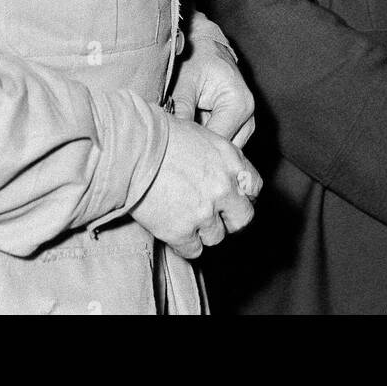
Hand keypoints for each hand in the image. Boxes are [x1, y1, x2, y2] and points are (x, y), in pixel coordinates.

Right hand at [130, 116, 262, 259]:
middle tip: (213, 217)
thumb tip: (219, 174)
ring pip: (216, 237)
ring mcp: (204, 212)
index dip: (243, 195)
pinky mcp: (181, 232)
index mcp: (230, 160)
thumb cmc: (158, 135)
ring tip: (184, 218)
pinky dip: (184, 244)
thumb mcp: (199, 135)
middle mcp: (223, 188)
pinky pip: (193, 250)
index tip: (232, 199)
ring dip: (202, 231)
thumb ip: (216, 159)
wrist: (131, 149)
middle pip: (242, 218)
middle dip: (230, 220)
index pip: (254, 187)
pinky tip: (173, 230)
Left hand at [169, 22, 255, 148]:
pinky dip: (207, 143)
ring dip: (203, 147)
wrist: (208, 47)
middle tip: (176, 148)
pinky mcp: (240, 129)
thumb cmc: (197, 60)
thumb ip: (182, 111)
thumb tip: (172, 139)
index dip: (195, 148)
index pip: (217, 142)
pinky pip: (223, 145)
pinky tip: (192, 135)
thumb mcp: (185, 82)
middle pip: (222, 150)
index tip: (175, 151)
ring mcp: (247, 125)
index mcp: (239, 104)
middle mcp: (249, 118)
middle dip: (199, 151)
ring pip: (223, 151)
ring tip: (184, 138)